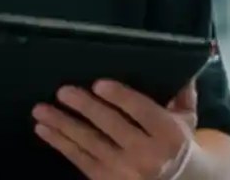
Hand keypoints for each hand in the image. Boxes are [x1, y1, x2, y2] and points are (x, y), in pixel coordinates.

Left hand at [33, 80, 198, 178]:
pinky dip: (60, 144)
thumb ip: (182, 92)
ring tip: (41, 110)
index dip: (120, 97)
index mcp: (169, 134)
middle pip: (111, 126)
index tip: (99, 83)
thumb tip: (181, 61)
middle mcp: (148, 155)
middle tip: (63, 91)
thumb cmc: (178, 142)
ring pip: (89, 144)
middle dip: (85, 107)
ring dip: (62, 125)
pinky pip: (80, 160)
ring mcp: (126, 172)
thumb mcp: (187, 119)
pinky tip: (43, 130)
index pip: (142, 111)